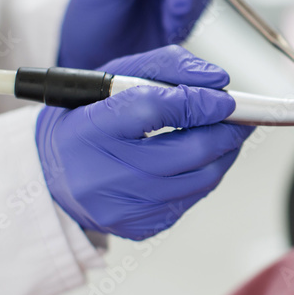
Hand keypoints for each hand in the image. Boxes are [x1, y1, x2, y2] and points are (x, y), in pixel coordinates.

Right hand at [35, 45, 255, 239]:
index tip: (225, 97)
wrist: (51, 175)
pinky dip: (204, 176)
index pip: (156, 109)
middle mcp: (105, 173)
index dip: (200, 102)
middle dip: (227, 131)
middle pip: (190, 151)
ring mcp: (123, 206)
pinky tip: (199, 160)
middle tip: (242, 117)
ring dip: (224, 154)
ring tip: (226, 134)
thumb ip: (168, 67)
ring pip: (201, 179)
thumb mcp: (116, 77)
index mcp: (93, 127)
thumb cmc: (87, 118)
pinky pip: (190, 199)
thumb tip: (217, 80)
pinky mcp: (139, 227)